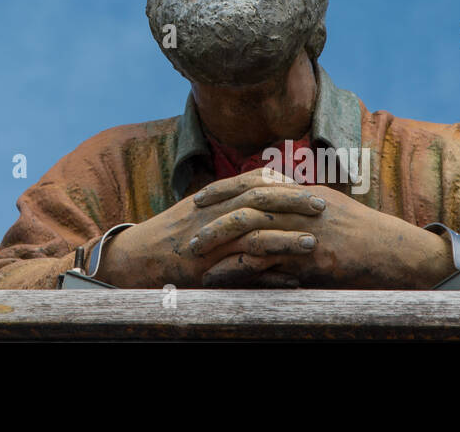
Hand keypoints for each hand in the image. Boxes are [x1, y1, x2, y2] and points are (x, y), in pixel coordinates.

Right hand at [95, 168, 327, 287]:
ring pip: (254, 231)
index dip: (281, 182)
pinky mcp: (208, 266)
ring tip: (314, 241)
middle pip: (259, 199)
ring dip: (286, 236)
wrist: (135, 256)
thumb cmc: (167, 235)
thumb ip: (221, 204)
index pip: (252, 180)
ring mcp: (209, 238)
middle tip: (324, 204)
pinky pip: (243, 266)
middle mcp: (212, 212)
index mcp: (212, 198)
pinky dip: (269, 273)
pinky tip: (292, 279)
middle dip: (293, 201)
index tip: (307, 184)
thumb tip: (249, 199)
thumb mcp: (194, 211)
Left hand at [190, 168, 455, 288]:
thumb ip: (303, 213)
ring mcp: (309, 230)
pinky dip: (241, 268)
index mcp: (307, 194)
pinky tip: (221, 277)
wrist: (402, 255)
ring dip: (220, 239)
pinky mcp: (314, 257)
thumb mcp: (334, 217)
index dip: (227, 187)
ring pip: (253, 229)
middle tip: (188, 220)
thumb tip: (276, 219)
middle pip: (248, 201)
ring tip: (195, 251)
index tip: (201, 195)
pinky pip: (269, 261)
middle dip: (215, 210)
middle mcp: (304, 206)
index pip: (257, 183)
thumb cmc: (369, 240)